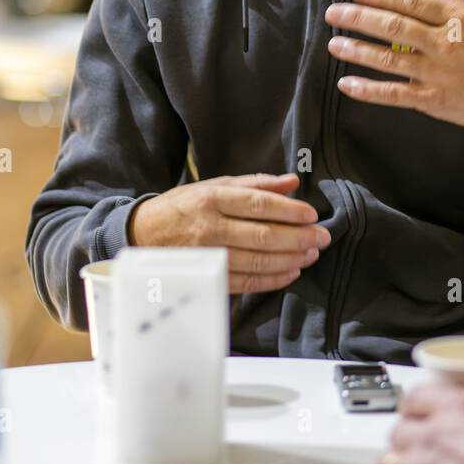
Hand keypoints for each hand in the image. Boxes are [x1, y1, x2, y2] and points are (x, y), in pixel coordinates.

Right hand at [128, 173, 331, 295]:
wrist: (141, 235)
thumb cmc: (183, 206)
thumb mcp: (213, 185)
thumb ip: (254, 184)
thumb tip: (292, 181)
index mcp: (212, 198)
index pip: (258, 204)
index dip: (289, 210)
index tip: (312, 214)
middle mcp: (210, 226)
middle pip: (263, 234)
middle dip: (298, 237)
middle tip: (322, 237)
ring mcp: (208, 255)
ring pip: (257, 260)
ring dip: (290, 259)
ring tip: (311, 254)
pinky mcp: (207, 277)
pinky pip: (246, 281)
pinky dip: (272, 279)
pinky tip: (290, 272)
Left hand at [325, 0, 463, 128]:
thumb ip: (456, 5)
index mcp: (456, 21)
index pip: (412, 2)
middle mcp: (443, 44)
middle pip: (394, 26)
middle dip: (359, 18)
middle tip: (334, 13)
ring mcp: (435, 73)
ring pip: (388, 59)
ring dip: (357, 51)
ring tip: (334, 44)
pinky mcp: (431, 99)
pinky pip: (393, 94)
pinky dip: (368, 90)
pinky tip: (346, 84)